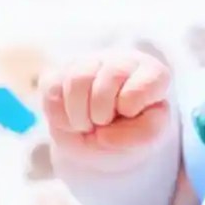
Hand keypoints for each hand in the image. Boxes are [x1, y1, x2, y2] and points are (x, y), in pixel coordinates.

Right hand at [40, 49, 172, 163]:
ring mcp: (88, 64)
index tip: (129, 115)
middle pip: (112, 75)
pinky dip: (59, 116)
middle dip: (103, 112)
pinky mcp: (59, 73)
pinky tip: (71, 123)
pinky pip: (52, 89)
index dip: (132, 105)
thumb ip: (142, 134)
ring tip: (87, 126)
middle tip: (103, 123)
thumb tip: (103, 135)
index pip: (147, 80)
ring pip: (78, 78)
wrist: (101, 143)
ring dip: (80, 116)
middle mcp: (121, 61)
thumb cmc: (132, 132)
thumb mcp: (149, 137)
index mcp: (152, 74)